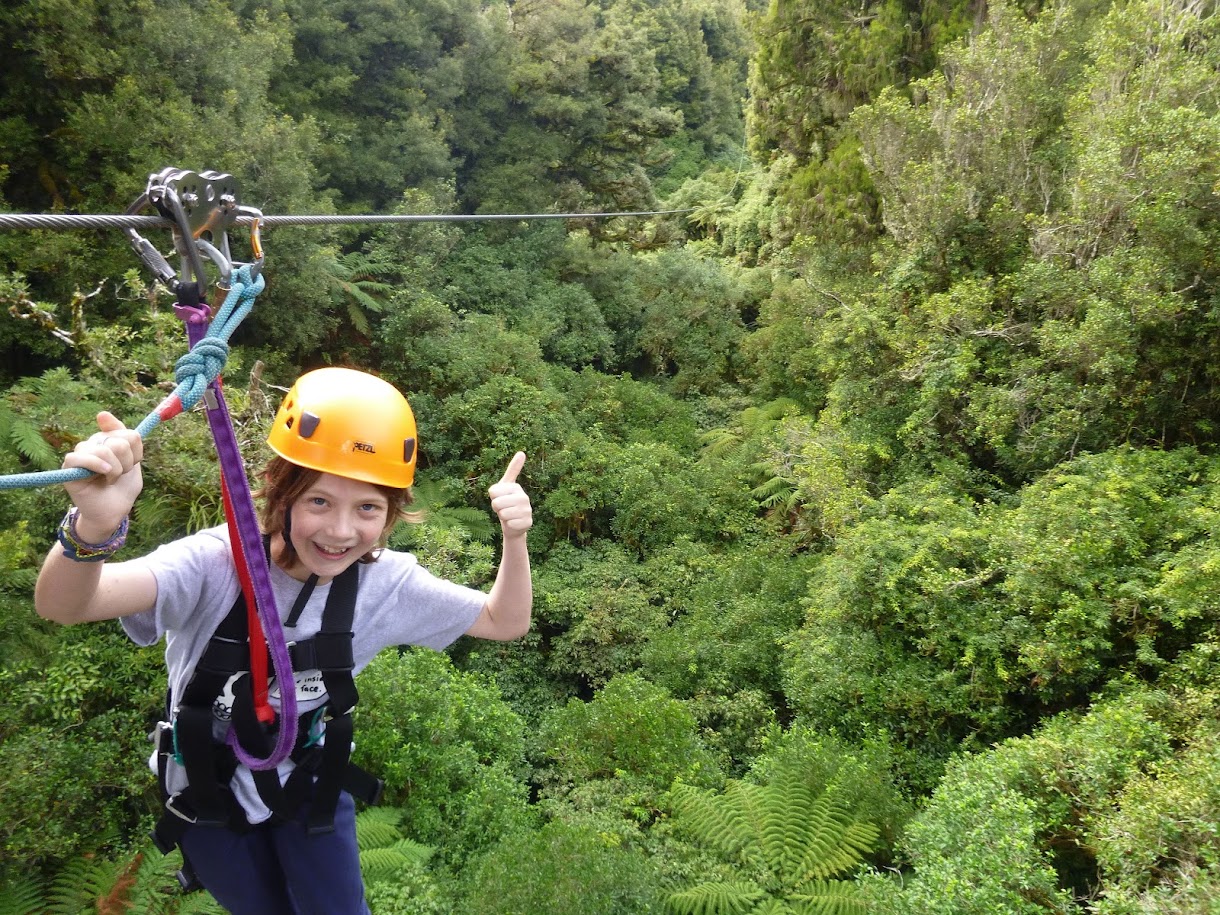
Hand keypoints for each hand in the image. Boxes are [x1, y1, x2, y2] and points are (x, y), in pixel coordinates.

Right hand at [62, 412, 143, 540]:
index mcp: (110, 439)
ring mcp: (81, 455)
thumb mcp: (133, 462)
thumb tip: (101, 413)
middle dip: (126, 463)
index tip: (133, 463)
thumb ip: (126, 438)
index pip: (129, 434)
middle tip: (119, 475)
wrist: (113, 513)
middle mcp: (94, 444)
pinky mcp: (69, 468)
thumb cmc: (122, 488)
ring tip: (110, 479)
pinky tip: (104, 475)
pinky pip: (79, 457)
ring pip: (103, 449)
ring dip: (114, 469)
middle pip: (119, 442)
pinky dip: (96, 465)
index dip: (136, 453)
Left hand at [488, 451, 531, 537]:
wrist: (514, 524)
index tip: (500, 498)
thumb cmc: (506, 503)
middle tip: (504, 508)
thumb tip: (522, 452)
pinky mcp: (528, 522)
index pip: (492, 492)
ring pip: (503, 514)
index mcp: (516, 487)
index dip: (493, 498)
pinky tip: (514, 523)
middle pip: (497, 503)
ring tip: (508, 515)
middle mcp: (524, 497)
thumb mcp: (504, 486)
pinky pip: (509, 524)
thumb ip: (512, 470)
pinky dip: (509, 525)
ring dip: (503, 517)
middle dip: (497, 508)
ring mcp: (527, 510)